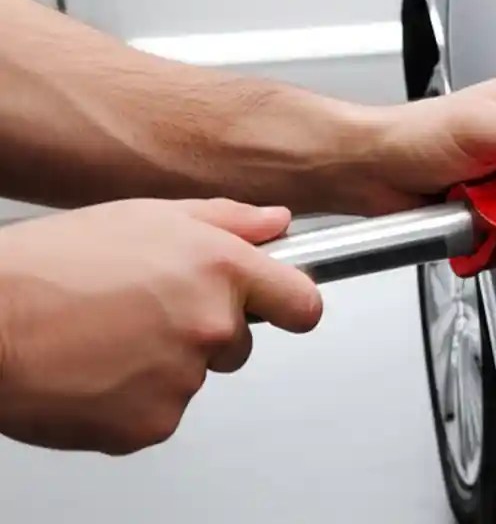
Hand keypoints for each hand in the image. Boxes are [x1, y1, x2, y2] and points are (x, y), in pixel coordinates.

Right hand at [0, 198, 321, 454]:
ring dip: (161, 365)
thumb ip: (225, 220)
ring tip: (105, 336)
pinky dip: (131, 400)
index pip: (301, 301)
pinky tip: (94, 370)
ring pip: (193, 377)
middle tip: (140, 312)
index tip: (281, 308)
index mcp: (220, 269)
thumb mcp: (145, 216)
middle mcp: (212, 324)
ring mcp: (185, 379)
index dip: (290, 305)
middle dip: (202, 332)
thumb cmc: (50, 266)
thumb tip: (274, 224)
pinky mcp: (153, 423)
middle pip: (239, 343)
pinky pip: (159, 414)